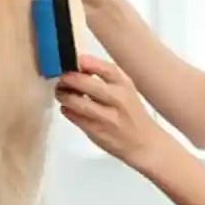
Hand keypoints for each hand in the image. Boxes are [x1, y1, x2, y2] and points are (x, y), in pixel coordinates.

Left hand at [55, 54, 177, 171]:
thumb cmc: (131, 113)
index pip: (103, 67)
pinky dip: (67, 110)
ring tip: (61, 93)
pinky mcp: (97, 132)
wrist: (144, 143)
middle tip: (62, 78)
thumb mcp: (125, 89)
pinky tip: (68, 108)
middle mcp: (117, 99)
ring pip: (77, 102)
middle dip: (68, 79)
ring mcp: (107, 117)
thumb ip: (104, 76)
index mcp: (124, 84)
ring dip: (64, 95)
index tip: (72, 61)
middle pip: (86, 83)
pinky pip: (75, 117)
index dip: (84, 62)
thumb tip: (77, 65)